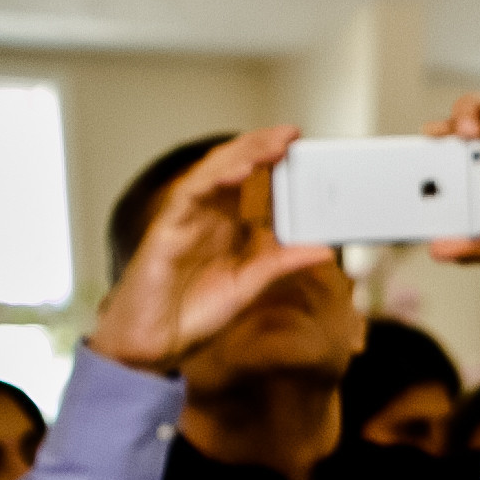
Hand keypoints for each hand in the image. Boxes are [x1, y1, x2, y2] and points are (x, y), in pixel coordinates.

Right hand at [87, 127, 332, 373]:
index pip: (252, 184)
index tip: (303, 150)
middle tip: (293, 135)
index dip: (274, 164)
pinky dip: (214, 179)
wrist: (155, 344)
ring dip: (243, 154)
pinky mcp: (166, 228)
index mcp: (226, 226)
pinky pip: (190, 194)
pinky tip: (240, 171)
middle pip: (234, 168)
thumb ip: (282, 263)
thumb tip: (324, 249)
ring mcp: (185, 219)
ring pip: (213, 173)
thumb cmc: (193, 315)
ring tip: (273, 144)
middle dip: (262, 148)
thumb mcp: (251, 286)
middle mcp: (206, 216)